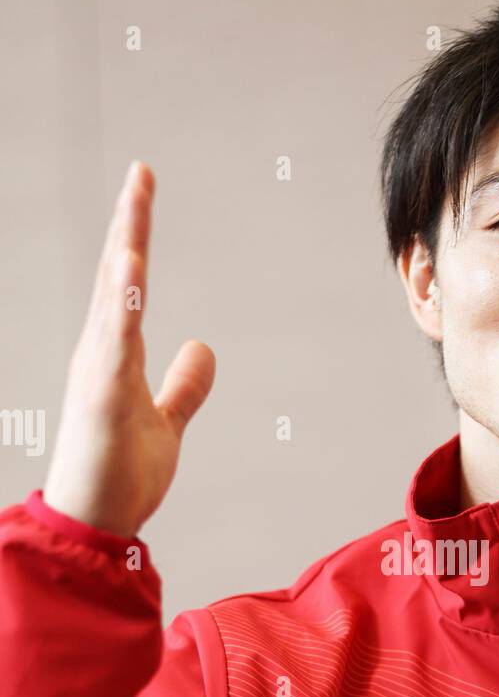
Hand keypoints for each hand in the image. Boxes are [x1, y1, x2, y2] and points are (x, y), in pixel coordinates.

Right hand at [42, 161, 214, 536]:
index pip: (127, 286)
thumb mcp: (166, 422)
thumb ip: (184, 385)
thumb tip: (203, 347)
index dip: (135, 238)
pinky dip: (123, 303)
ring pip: (112, 297)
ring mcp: (98, 371)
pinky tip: (132, 267)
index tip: (143, 192)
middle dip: (129, 223)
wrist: (96, 524)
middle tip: (142, 172)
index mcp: (114, 355)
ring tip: (136, 197)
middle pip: (115, 275)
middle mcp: (100, 352)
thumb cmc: (121, 475)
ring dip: (124, 246)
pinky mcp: (102, 396)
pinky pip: (115, 341)